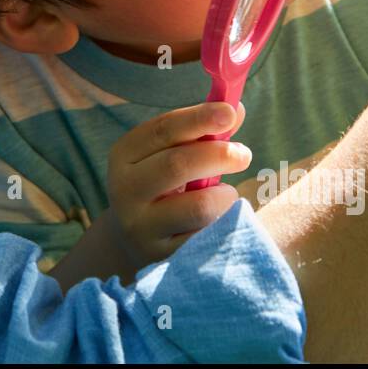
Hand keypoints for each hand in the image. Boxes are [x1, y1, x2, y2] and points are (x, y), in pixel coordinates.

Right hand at [104, 101, 249, 271]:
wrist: (133, 238)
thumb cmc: (162, 184)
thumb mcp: (169, 154)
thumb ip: (200, 132)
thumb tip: (238, 110)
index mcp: (124, 155)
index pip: (163, 130)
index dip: (198, 118)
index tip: (230, 112)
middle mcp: (124, 190)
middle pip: (177, 165)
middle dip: (218, 154)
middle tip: (243, 154)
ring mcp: (140, 227)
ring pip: (197, 207)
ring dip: (224, 197)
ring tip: (227, 195)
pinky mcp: (160, 258)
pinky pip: (205, 238)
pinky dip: (221, 226)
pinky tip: (217, 222)